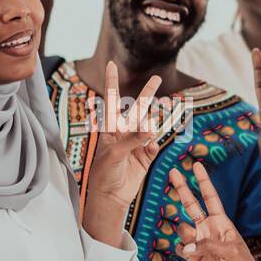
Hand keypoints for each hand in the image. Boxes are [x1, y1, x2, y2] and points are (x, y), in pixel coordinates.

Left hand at [85, 61, 162, 208]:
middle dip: (147, 94)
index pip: (112, 101)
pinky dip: (153, 144)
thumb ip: (132, 139)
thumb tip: (151, 128)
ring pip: (149, 126)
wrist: (110, 196)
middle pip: (137, 108)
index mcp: (110, 128)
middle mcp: (124, 132)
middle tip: (156, 78)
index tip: (110, 64)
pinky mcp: (146, 155)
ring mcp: (136, 143)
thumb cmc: (104, 172)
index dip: (112, 82)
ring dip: (152, 124)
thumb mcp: (114, 153)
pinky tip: (149, 148)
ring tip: (154, 125)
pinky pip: (154, 144)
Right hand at [170, 162, 260, 260]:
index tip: (197, 166)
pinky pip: (181, 248)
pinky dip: (184, 250)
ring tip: (197, 247)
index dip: (203, 182)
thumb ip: (209, 245)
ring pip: (183, 229)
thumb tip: (187, 246)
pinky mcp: (192, 257)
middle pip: (191, 204)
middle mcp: (207, 228)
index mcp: (221, 222)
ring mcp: (198, 241)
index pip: (210, 197)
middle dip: (182, 188)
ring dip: (187, 235)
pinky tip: (192, 254)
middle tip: (172, 171)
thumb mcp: (232, 251)